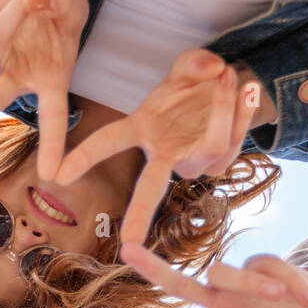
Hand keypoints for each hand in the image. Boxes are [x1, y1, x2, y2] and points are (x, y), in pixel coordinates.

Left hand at [0, 0, 87, 179]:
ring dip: (9, 13)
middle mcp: (22, 79)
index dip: (52, 144)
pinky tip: (12, 7)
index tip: (50, 174)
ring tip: (29, 2)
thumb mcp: (71, 1)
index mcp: (52, 80)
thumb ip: (58, 1)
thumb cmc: (64, 7)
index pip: (54, 117)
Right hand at [56, 49, 258, 245]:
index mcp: (142, 130)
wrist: (229, 89)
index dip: (85, 156)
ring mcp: (194, 161)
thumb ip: (194, 62)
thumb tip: (211, 67)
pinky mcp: (221, 159)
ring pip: (211, 144)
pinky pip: (235, 137)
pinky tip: (248, 88)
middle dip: (140, 215)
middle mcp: (165, 154)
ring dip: (223, 109)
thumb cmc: (193, 85)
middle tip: (129, 244)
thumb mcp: (188, 65)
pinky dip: (244, 110)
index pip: (109, 142)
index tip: (59, 176)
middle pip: (150, 187)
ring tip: (228, 75)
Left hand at [119, 243, 307, 307]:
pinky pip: (269, 267)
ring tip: (281, 294)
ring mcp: (238, 283)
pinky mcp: (261, 262)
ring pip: (225, 273)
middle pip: (181, 286)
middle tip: (127, 250)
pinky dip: (290, 279)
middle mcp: (222, 306)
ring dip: (253, 284)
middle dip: (154, 270)